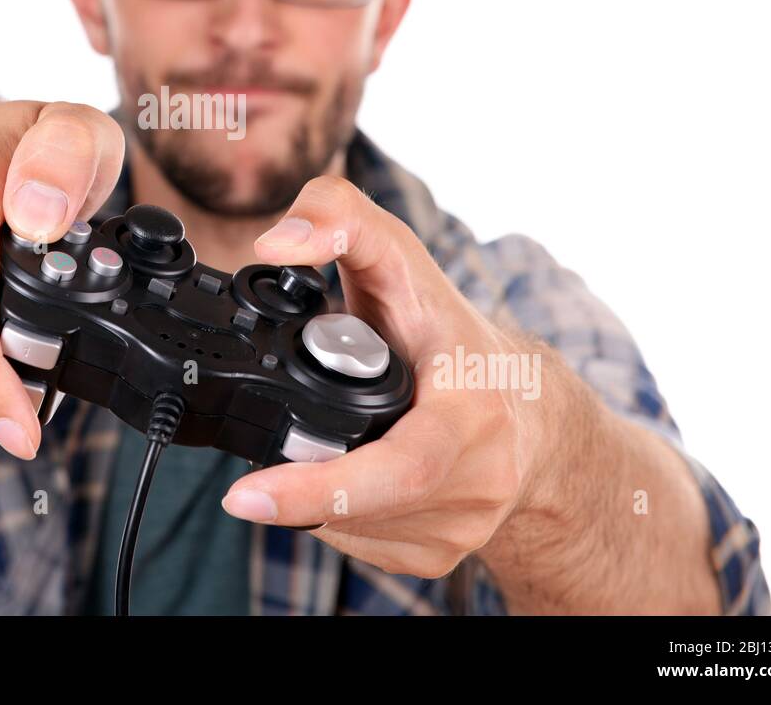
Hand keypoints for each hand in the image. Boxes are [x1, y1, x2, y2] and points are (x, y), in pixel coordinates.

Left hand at [221, 175, 556, 578]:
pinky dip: (336, 517)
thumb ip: (338, 217)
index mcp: (473, 408)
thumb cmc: (451, 332)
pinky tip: (336, 479)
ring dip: (314, 502)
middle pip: (369, 509)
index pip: (404, 465)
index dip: (325, 485)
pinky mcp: (448, 553)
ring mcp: (468, 523)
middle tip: (243, 494)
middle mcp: (482, 475)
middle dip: (301, 500)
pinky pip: (367, 548)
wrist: (527, 407)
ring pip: (359, 532)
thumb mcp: (400, 256)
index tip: (246, 494)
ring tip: (299, 458)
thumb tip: (274, 244)